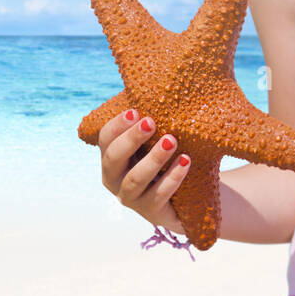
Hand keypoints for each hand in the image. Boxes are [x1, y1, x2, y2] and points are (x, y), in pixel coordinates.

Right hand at [99, 109, 189, 235]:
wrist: (189, 197)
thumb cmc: (167, 161)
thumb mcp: (155, 141)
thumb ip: (149, 123)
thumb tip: (156, 82)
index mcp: (112, 159)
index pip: (105, 140)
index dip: (117, 126)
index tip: (135, 110)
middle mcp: (115, 180)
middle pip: (113, 159)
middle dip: (130, 139)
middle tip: (151, 122)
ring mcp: (132, 199)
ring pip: (135, 179)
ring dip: (153, 158)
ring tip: (172, 140)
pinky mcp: (152, 213)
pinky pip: (159, 195)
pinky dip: (172, 178)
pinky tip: (185, 161)